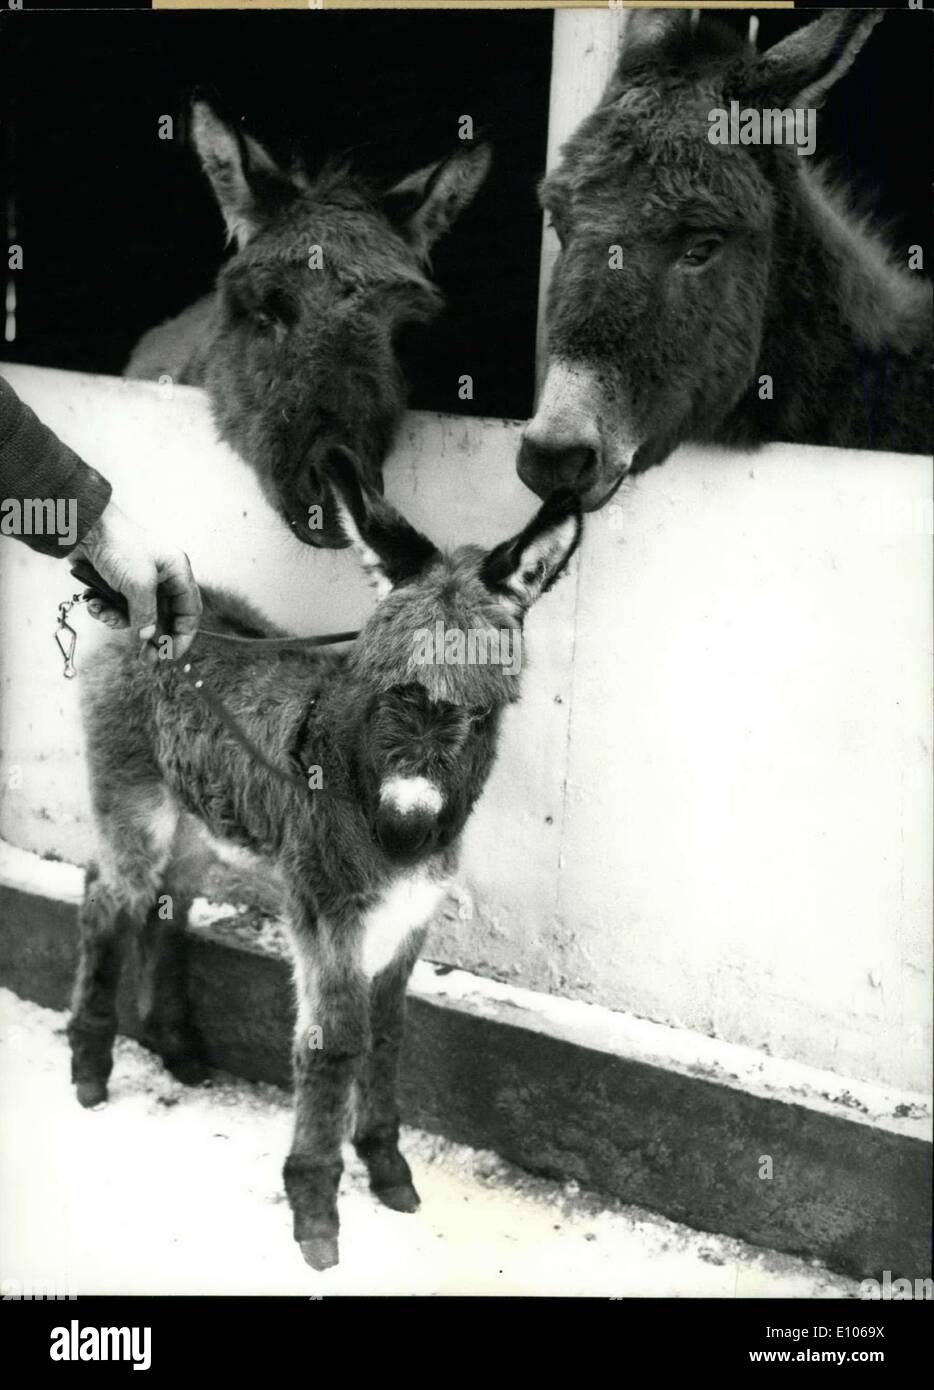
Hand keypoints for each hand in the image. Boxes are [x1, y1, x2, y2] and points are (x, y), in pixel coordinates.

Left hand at [73, 501, 201, 663]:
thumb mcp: (139, 583)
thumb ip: (146, 613)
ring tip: (101, 613)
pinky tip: (92, 602)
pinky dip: (104, 608)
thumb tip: (148, 637)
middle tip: (145, 659)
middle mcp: (161, 578)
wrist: (84, 525)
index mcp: (177, 572)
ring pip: (137, 616)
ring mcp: (138, 581)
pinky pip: (118, 607)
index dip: (182, 636)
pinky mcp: (117, 584)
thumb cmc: (119, 544)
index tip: (171, 655)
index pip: (189, 611)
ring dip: (118, 619)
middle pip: (163, 618)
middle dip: (150, 637)